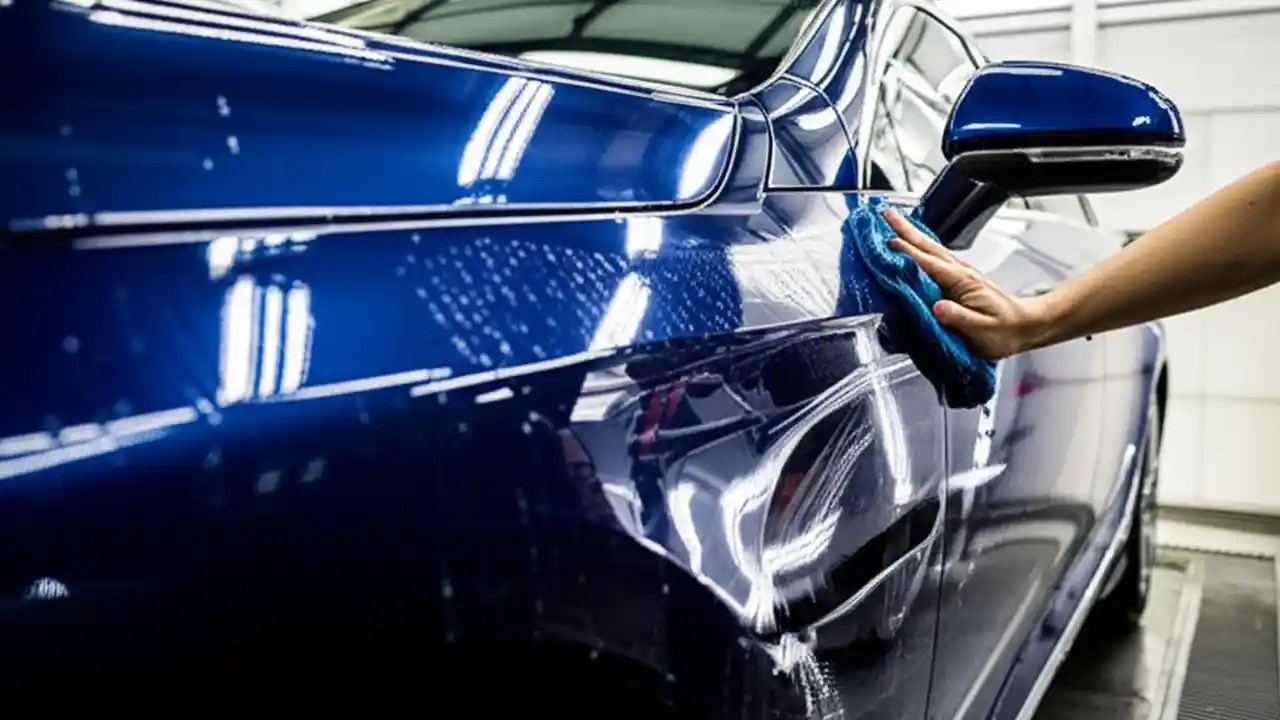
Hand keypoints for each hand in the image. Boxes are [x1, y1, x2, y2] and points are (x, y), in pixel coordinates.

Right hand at [882, 209, 1046, 359]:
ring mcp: (959, 274)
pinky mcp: (957, 280)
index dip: (908, 252)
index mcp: (962, 282)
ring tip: (893, 222)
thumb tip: (937, 307)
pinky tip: (911, 245)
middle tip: (885, 213)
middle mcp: (959, 273)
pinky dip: (919, 247)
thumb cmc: (1004, 330)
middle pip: (927, 246)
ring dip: (910, 234)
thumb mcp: (982, 329)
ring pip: (930, 249)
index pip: (930, 263)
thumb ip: (959, 317)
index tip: (889, 242)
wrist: (1024, 326)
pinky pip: (933, 259)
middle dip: (905, 229)